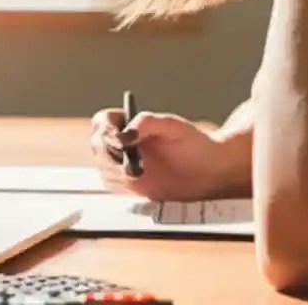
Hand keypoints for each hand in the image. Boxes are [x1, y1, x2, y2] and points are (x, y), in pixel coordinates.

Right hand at [88, 108, 248, 201]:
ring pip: (103, 167)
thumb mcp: (172, 126)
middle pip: (97, 145)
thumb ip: (146, 122)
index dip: (104, 129)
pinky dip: (119, 184)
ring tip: (138, 171)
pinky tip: (138, 181)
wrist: (209, 170)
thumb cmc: (193, 144)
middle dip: (107, 151)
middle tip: (125, 156)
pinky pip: (113, 185)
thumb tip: (123, 135)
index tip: (115, 137)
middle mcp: (123, 144)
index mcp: (129, 125)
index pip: (102, 122)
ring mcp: (124, 165)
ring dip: (113, 169)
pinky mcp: (130, 186)